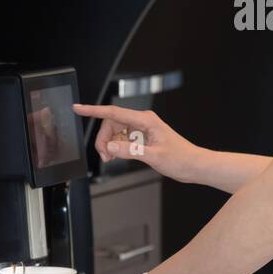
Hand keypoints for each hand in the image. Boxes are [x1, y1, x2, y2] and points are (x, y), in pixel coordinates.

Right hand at [73, 102, 205, 182]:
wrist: (193, 165)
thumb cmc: (181, 158)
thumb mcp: (153, 156)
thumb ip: (130, 151)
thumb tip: (110, 146)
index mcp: (146, 120)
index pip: (114, 112)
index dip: (94, 110)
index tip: (79, 108)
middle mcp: (143, 121)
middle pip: (111, 123)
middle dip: (103, 138)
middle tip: (105, 156)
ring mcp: (142, 129)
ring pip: (115, 131)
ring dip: (109, 144)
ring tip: (111, 158)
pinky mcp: (142, 137)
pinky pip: (122, 138)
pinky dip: (116, 147)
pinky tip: (118, 156)